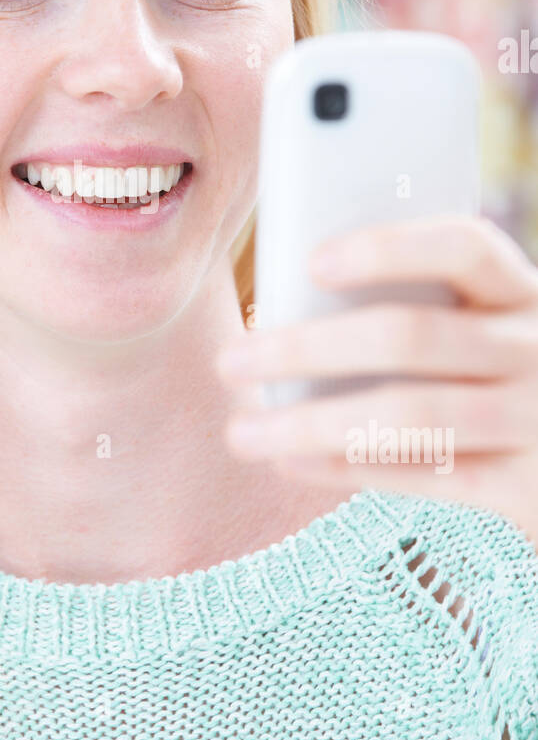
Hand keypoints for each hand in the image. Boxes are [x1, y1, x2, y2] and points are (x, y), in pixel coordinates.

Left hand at [215, 214, 537, 549]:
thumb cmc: (495, 385)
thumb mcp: (483, 332)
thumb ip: (419, 311)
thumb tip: (293, 312)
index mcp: (520, 294)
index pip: (466, 248)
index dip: (388, 250)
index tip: (312, 260)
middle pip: (412, 335)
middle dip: (308, 348)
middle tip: (231, 362)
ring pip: (410, 415)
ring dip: (312, 423)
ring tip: (244, 433)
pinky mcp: (529, 491)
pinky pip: (429, 478)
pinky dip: (350, 468)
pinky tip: (292, 462)